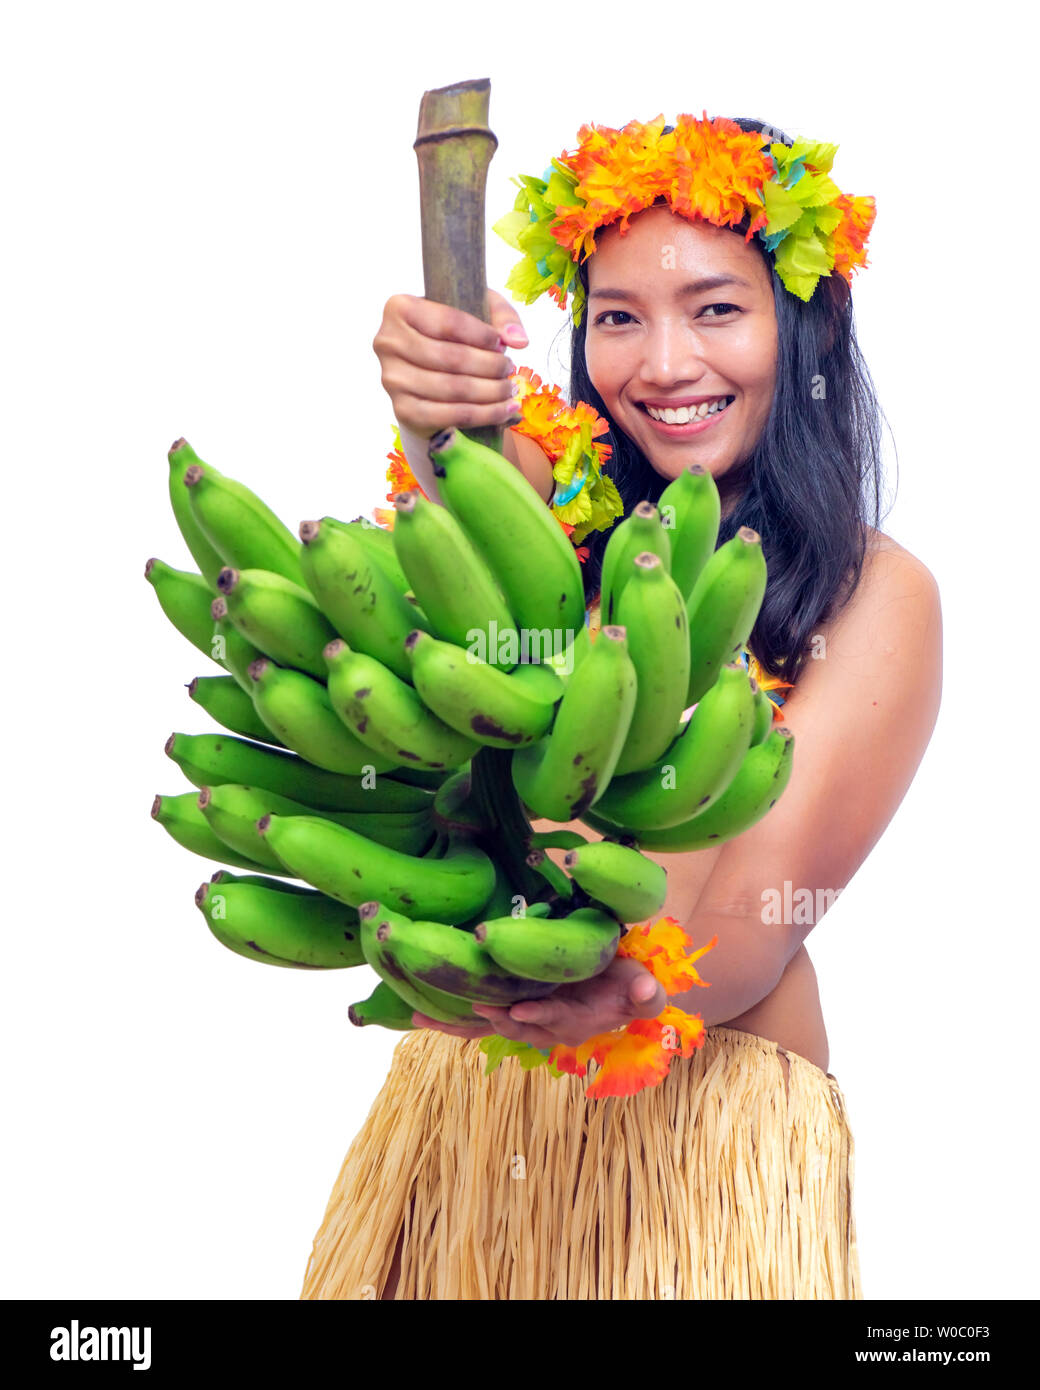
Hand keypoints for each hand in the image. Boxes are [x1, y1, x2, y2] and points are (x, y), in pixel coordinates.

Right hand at [373, 289, 528, 438]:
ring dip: (491, 392)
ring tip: (510, 388)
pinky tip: (505, 410)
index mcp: (399, 308)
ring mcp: (391, 379)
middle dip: (490, 366)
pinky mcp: (402, 410)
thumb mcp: (476, 310)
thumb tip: (519, 340)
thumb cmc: (452, 335)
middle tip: (509, 368)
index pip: (449, 322)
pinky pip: (449, 415)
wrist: (426, 375)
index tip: (502, 344)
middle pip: (452, 358)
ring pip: (453, 389)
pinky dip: (484, 414)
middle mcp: (387, 342)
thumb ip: (501, 315)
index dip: (483, 335)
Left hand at [412, 955, 667, 1050]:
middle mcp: (544, 1027)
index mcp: (575, 1020)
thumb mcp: (642, 990)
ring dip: (457, 1024)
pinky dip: (451, 1021)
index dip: (539, 1016)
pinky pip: (477, 1022)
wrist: (614, 997)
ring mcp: (525, 1022)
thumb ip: (645, 994)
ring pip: (486, 1027)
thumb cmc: (627, 988)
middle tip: (468, 1004)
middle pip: (511, 1027)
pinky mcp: (511, 1013)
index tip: (520, 1010)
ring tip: (425, 1014)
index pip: (555, 1020)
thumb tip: (649, 991)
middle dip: (487, 1019)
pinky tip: (419, 1015)